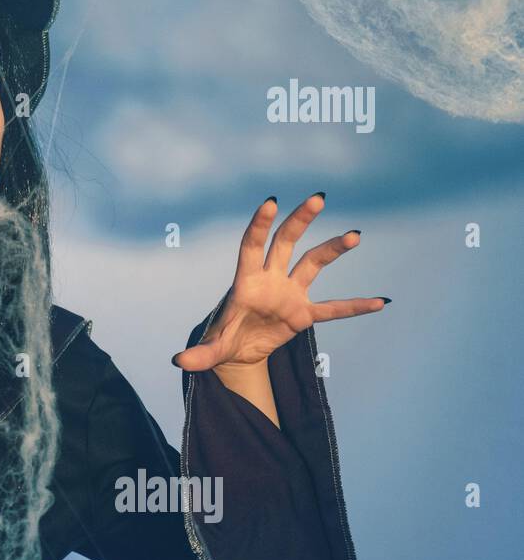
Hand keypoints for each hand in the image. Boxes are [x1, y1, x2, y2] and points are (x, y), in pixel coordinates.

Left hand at [171, 192, 386, 371]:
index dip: (260, 225)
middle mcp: (270, 281)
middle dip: (299, 220)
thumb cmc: (222, 341)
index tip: (270, 203)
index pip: (251, 246)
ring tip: (355, 235)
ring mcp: (289, 294)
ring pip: (312, 263)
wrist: (238, 354)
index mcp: (246, 282)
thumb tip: (180, 361)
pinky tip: (379, 302)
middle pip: (285, 243)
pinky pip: (332, 309)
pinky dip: (354, 307)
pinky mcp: (303, 314)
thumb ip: (200, 354)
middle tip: (318, 198)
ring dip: (332, 249)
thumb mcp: (212, 349)